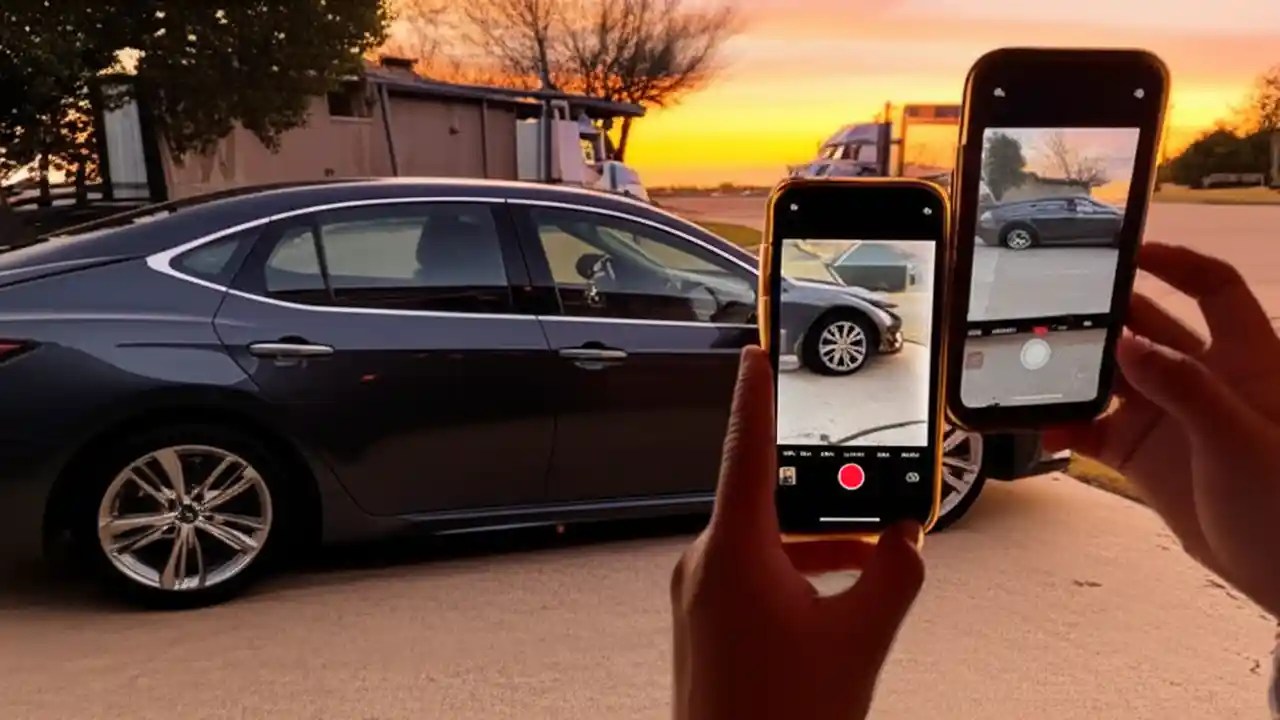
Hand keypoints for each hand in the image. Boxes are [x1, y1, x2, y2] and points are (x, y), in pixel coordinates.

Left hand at [671, 346, 924, 719]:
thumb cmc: (782, 719)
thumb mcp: (861, 640)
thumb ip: (894, 576)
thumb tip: (907, 539)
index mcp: (734, 551)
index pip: (745, 449)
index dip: (755, 394)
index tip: (755, 353)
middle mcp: (705, 563)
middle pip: (765, 501)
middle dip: (821, 501)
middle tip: (867, 496)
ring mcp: (698, 595)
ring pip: (762, 542)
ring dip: (814, 545)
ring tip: (868, 564)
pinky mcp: (703, 621)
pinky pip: (750, 573)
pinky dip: (793, 572)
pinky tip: (834, 600)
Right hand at [1046, 243, 1279, 614]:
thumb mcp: (1239, 440)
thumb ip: (1183, 388)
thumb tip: (1127, 343)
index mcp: (1244, 360)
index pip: (1214, 290)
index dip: (1177, 263)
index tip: (1128, 254)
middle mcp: (1201, 380)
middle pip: (1147, 327)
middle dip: (1104, 315)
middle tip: (1052, 309)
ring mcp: (1168, 418)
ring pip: (1111, 378)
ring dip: (1073, 372)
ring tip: (1032, 366)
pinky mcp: (1142, 456)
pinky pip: (1093, 430)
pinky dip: (1065, 425)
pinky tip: (1042, 428)